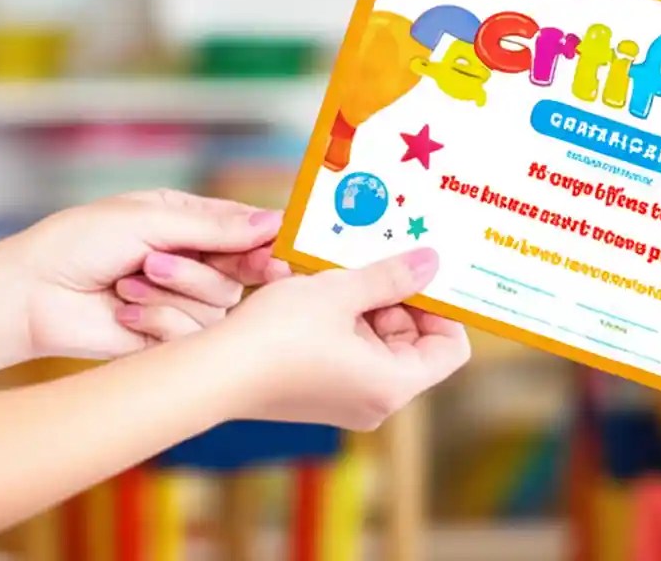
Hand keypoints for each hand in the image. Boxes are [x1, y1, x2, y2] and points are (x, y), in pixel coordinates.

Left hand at [0, 189, 292, 360]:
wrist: (31, 296)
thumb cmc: (78, 243)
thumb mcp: (148, 220)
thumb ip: (214, 227)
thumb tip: (274, 222)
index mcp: (189, 222)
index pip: (247, 229)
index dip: (266, 241)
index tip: (278, 252)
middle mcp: (193, 262)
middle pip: (244, 270)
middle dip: (213, 267)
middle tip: (176, 263)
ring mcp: (183, 301)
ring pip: (221, 303)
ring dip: (174, 290)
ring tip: (129, 280)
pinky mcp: (169, 338)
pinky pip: (194, 333)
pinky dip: (159, 318)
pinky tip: (124, 309)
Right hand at [199, 248, 470, 430]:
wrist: (211, 373)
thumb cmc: (277, 335)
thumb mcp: (340, 292)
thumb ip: (390, 276)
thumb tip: (431, 262)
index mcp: (394, 385)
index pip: (450, 349)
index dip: (443, 309)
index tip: (423, 273)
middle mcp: (377, 402)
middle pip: (415, 343)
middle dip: (399, 298)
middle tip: (380, 258)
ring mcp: (348, 400)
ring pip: (380, 342)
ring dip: (367, 302)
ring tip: (343, 269)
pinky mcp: (322, 392)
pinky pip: (352, 350)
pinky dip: (345, 319)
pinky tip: (322, 288)